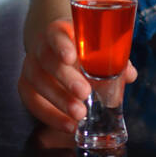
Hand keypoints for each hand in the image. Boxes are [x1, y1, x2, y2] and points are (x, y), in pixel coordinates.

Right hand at [17, 17, 138, 131]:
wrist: (55, 46)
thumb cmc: (81, 46)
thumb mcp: (95, 44)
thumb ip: (112, 56)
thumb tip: (129, 75)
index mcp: (59, 31)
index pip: (56, 34)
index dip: (61, 45)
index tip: (71, 57)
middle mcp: (40, 47)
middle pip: (47, 60)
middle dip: (66, 79)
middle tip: (85, 93)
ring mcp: (30, 66)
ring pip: (37, 83)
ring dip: (59, 101)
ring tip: (80, 115)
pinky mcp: (25, 85)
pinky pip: (32, 102)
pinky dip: (50, 116)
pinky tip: (68, 125)